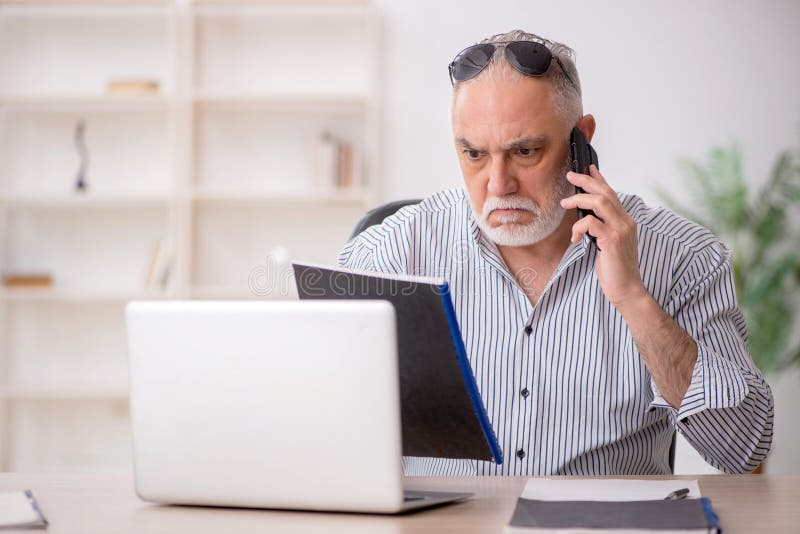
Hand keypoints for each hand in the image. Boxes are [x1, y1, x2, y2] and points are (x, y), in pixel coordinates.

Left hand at [560, 165, 646, 307]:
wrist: (627, 290)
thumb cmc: (615, 269)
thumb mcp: (607, 244)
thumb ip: (601, 229)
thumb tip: (585, 217)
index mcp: (625, 221)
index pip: (612, 194)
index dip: (599, 179)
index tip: (588, 168)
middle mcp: (625, 222)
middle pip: (605, 193)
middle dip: (586, 181)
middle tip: (570, 175)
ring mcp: (621, 230)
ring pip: (599, 202)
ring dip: (579, 200)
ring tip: (565, 203)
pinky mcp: (612, 240)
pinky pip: (591, 223)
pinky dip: (578, 226)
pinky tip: (574, 237)